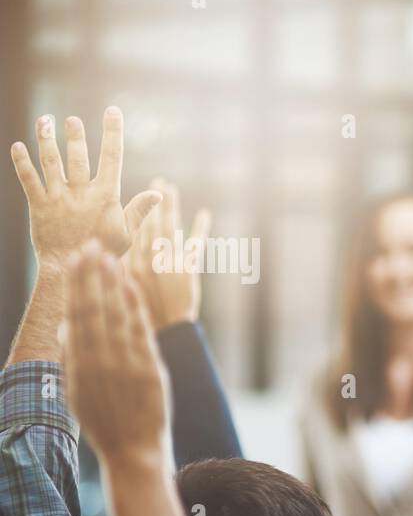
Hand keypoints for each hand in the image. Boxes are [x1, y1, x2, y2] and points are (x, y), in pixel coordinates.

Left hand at [10, 108, 161, 269]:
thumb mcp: (127, 233)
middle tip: (72, 120)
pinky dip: (22, 162)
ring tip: (44, 121)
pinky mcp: (39, 206)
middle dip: (75, 135)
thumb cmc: (103, 252)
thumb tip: (158, 193)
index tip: (113, 112)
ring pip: (51, 163)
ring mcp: (59, 198)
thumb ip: (139, 210)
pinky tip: (17, 146)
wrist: (71, 268)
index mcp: (105, 196)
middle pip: (78, 156)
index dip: (113, 132)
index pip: (112, 157)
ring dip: (47, 140)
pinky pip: (29, 180)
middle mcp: (81, 193)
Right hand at [65, 241, 168, 472]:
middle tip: (91, 244)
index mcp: (80, 363)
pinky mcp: (149, 368)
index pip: (76, 314)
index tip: (75, 260)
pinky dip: (135, 305)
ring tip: (110, 255)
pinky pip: (141, 330)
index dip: (76, 285)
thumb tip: (66, 327)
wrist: (133, 450)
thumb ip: (74, 358)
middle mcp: (100, 359)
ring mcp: (125, 362)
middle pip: (93, 308)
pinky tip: (132, 283)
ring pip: (116, 314)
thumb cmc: (105, 421)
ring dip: (113, 282)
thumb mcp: (78, 393)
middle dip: (91, 275)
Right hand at [126, 177, 211, 328]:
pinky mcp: (187, 271)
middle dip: (153, 202)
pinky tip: (205, 214)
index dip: (134, 211)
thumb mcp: (122, 290)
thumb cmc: (141, 314)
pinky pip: (195, 245)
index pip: (129, 230)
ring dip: (171, 207)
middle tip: (158, 182)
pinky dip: (200, 229)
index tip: (137, 195)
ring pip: (169, 228)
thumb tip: (106, 251)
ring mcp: (167, 264)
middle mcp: (146, 260)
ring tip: (171, 188)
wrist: (166, 333)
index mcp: (128, 265)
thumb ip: (117, 268)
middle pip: (149, 224)